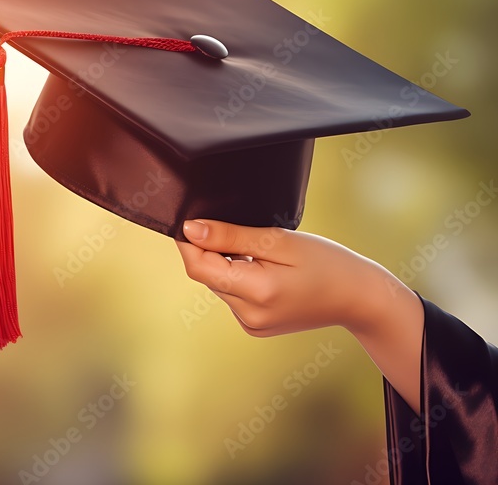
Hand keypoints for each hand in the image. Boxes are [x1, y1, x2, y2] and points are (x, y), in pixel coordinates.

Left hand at [174, 219, 423, 410]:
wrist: (358, 297)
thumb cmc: (327, 263)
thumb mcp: (279, 241)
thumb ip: (231, 236)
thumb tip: (191, 230)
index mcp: (256, 293)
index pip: (198, 266)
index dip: (189, 242)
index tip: (192, 221)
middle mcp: (249, 315)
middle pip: (208, 276)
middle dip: (214, 252)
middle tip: (244, 235)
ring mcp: (252, 325)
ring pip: (219, 286)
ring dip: (228, 266)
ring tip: (264, 256)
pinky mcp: (255, 327)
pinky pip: (233, 297)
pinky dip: (240, 280)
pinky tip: (267, 273)